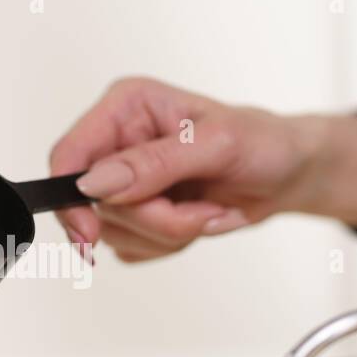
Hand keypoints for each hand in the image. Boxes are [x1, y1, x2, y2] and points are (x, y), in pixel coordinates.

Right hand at [48, 78, 310, 261]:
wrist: (286, 173)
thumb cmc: (261, 143)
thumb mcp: (216, 144)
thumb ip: (153, 163)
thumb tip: (95, 183)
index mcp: (126, 108)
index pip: (69, 154)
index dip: (71, 197)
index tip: (90, 232)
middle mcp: (117, 142)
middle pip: (94, 205)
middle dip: (152, 218)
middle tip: (199, 209)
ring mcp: (123, 182)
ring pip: (114, 232)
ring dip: (167, 232)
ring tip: (205, 208)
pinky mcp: (134, 215)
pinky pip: (131, 248)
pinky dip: (168, 244)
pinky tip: (196, 218)